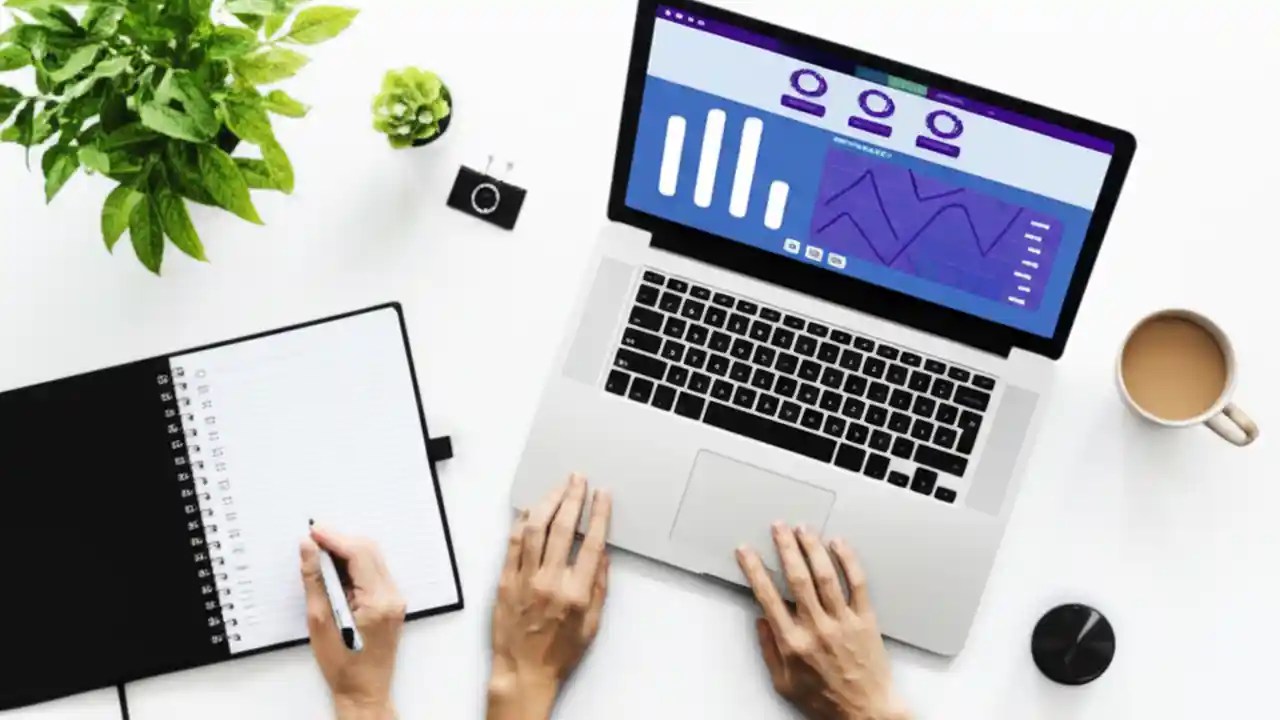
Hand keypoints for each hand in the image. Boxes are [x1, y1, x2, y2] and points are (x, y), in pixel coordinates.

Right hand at [301, 526, 406, 719]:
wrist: (364, 691)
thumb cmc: (342, 666)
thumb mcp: (319, 622)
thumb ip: (314, 581)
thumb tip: (308, 548)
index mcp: (378, 600)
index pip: (359, 554)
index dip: (335, 538)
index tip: (313, 531)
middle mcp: (392, 595)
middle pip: (369, 552)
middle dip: (340, 542)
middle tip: (312, 540)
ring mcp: (395, 598)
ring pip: (372, 560)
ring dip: (346, 553)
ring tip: (319, 555)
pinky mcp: (391, 602)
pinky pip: (373, 573)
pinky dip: (353, 567)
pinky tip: (334, 572)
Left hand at [488, 474, 612, 719]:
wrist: (523, 672)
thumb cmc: (558, 653)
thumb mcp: (592, 624)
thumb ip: (599, 587)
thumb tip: (602, 555)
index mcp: (576, 593)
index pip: (592, 543)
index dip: (599, 514)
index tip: (603, 496)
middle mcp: (550, 582)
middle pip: (564, 528)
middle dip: (573, 498)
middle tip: (578, 480)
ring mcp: (524, 579)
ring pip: (535, 529)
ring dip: (548, 503)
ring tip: (558, 488)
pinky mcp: (505, 581)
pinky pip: (512, 543)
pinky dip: (522, 523)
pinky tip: (532, 511)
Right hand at [737, 524, 910, 719]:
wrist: (866, 712)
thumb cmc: (826, 701)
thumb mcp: (784, 683)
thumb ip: (768, 649)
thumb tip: (761, 619)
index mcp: (793, 643)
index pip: (768, 596)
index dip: (754, 569)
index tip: (746, 552)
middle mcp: (817, 628)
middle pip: (797, 578)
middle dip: (785, 547)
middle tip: (778, 527)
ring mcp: (843, 622)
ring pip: (825, 575)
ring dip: (812, 548)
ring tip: (804, 529)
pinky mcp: (865, 620)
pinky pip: (857, 583)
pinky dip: (848, 560)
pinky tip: (839, 544)